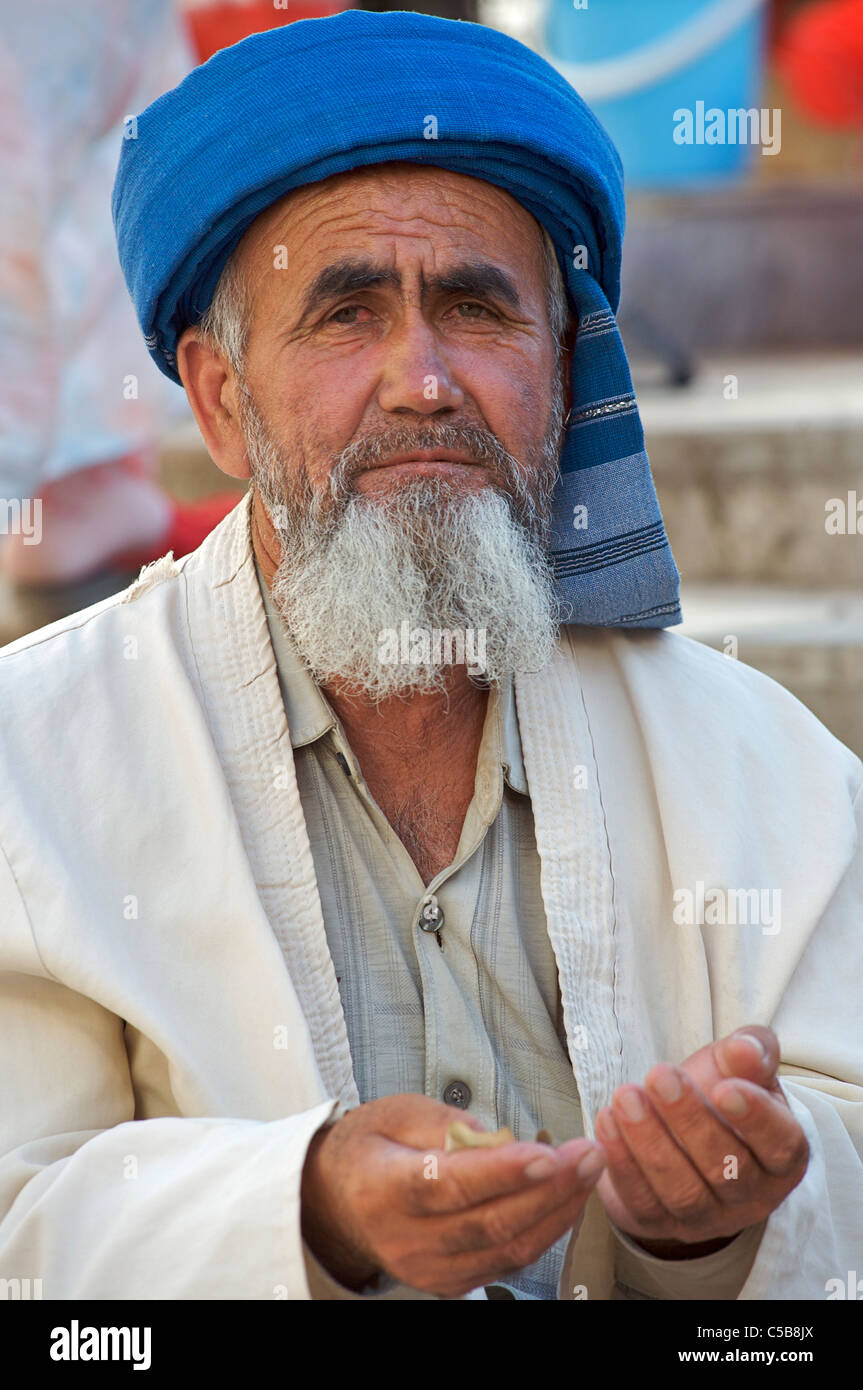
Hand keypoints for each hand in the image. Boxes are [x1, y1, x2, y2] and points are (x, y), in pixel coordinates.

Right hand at [300, 1093, 605, 1297]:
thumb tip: (501, 1140)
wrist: (336, 1204)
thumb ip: (447, 1122)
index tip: (548, 1153)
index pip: (447, 1184)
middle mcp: (403, 1239)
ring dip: (558, 1210)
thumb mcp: (396, 1113)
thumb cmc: (370, 1149)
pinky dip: (544, 1231)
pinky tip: (566, 1199)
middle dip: (550, 1188)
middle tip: (589, 1154)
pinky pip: (508, 1262)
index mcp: (381, 1188)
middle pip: (488, 1222)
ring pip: (507, 1249)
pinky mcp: (449, 1284)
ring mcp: (427, 1270)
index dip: (501, 1173)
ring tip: (589, 1171)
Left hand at [593, 1026, 808, 1256]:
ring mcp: (707, 1217)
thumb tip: (744, 1048)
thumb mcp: (739, 1065)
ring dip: (651, 1143)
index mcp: (781, 1157)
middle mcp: (751, 1196)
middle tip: (659, 1076)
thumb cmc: (717, 1091)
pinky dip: (622, 1163)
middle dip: (689, 1120)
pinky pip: (643, 1202)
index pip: (781, 1145)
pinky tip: (607, 1123)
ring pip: (684, 1192)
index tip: (724, 1087)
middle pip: (727, 1169)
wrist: (677, 1127)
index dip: (756, 1119)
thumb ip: (751, 1051)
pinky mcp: (661, 1223)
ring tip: (626, 1097)